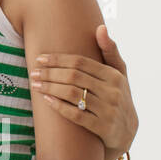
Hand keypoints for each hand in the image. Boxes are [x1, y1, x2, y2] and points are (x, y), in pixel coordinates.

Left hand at [31, 24, 137, 158]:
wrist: (127, 132)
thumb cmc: (117, 96)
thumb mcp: (119, 74)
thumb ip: (110, 51)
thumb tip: (101, 27)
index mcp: (114, 76)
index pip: (80, 62)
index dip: (58, 59)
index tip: (39, 58)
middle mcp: (113, 92)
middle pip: (74, 77)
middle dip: (50, 73)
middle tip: (33, 72)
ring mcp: (108, 111)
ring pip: (72, 94)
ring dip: (50, 88)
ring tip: (34, 85)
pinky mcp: (103, 128)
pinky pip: (77, 115)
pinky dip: (59, 106)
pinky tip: (46, 100)